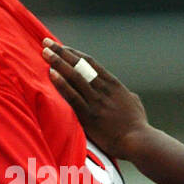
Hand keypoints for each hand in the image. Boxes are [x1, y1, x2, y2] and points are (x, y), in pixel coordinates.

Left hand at [42, 39, 148, 159]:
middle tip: (47, 42)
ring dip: (58, 63)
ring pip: (74, 76)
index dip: (74, 53)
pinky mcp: (89, 115)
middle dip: (62, 52)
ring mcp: (96, 101)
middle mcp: (103, 89)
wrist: (139, 141)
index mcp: (113, 84)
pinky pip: (72, 96)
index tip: (62, 47)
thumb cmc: (138, 125)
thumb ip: (126, 96)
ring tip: (45, 52)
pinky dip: (61, 84)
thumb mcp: (134, 103)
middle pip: (79, 65)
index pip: (90, 63)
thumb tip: (126, 94)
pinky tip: (51, 74)